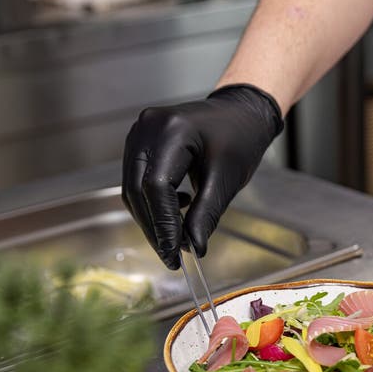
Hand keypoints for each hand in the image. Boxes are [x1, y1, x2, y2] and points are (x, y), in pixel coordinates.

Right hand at [122, 84, 282, 266]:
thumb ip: (206, 215)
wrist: (239, 115)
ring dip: (151, 220)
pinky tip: (178, 208)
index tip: (174, 254)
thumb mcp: (226, 180)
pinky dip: (153, 204)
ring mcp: (140, 134)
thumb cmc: (239, 140)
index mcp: (171, 130)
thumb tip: (193, 248)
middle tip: (171, 257)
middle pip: (138, 190)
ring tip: (176, 239)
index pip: (156, 186)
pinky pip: (137, 182)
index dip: (163, 225)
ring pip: (133, 189)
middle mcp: (148, 128)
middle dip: (154, 228)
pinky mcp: (141, 145)